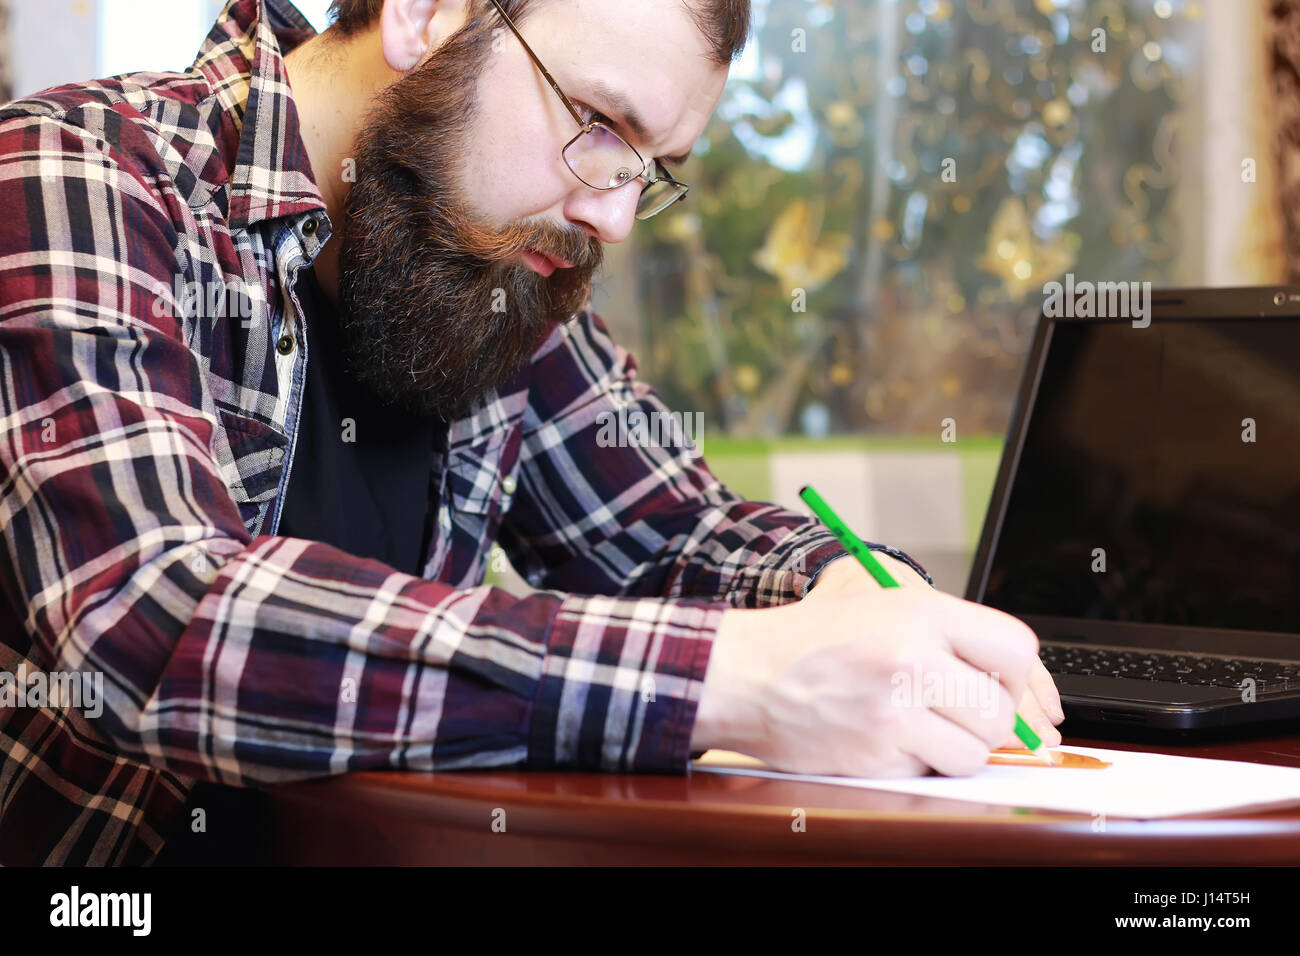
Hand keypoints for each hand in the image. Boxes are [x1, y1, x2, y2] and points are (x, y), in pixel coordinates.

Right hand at [807, 553, 1064, 750]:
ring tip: (916, 723)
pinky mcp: (876, 754)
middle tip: (952, 709)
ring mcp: (894, 711)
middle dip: (985, 719)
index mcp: (921, 612)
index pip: (1017, 649)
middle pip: (1001, 712)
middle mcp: (913, 659)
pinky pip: (929, 770)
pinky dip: (913, 760)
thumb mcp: (883, 607)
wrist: (746, 673)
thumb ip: (951, 636)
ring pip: (973, 753)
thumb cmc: (814, 640)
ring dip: (953, 747)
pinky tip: (882, 735)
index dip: (1013, 675)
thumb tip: (1026, 692)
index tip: (995, 683)